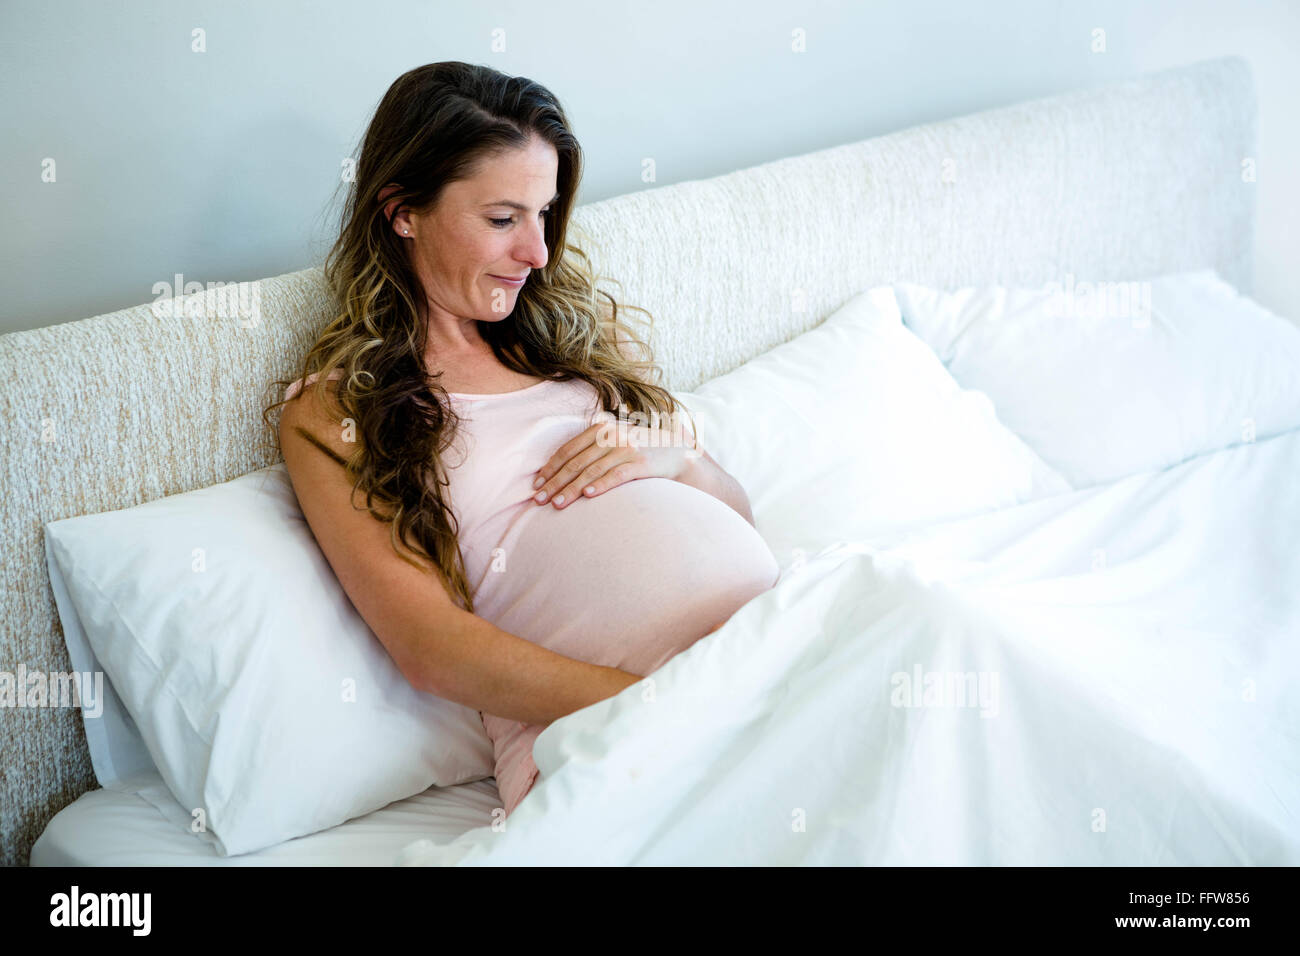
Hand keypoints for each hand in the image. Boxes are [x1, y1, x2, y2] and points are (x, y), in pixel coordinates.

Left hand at [531, 420, 695, 509]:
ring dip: (571, 489)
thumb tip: (562, 469)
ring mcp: (626, 448)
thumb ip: (593, 449)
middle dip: (555, 482)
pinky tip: (587, 496)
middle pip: (576, 462)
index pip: (568, 449)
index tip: (536, 485)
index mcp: (601, 428)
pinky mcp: (641, 463)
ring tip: (557, 504)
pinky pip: (616, 475)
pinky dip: (600, 485)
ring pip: (591, 471)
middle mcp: (612, 436)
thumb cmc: (640, 451)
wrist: (678, 453)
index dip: (550, 468)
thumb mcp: (615, 442)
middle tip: (539, 500)